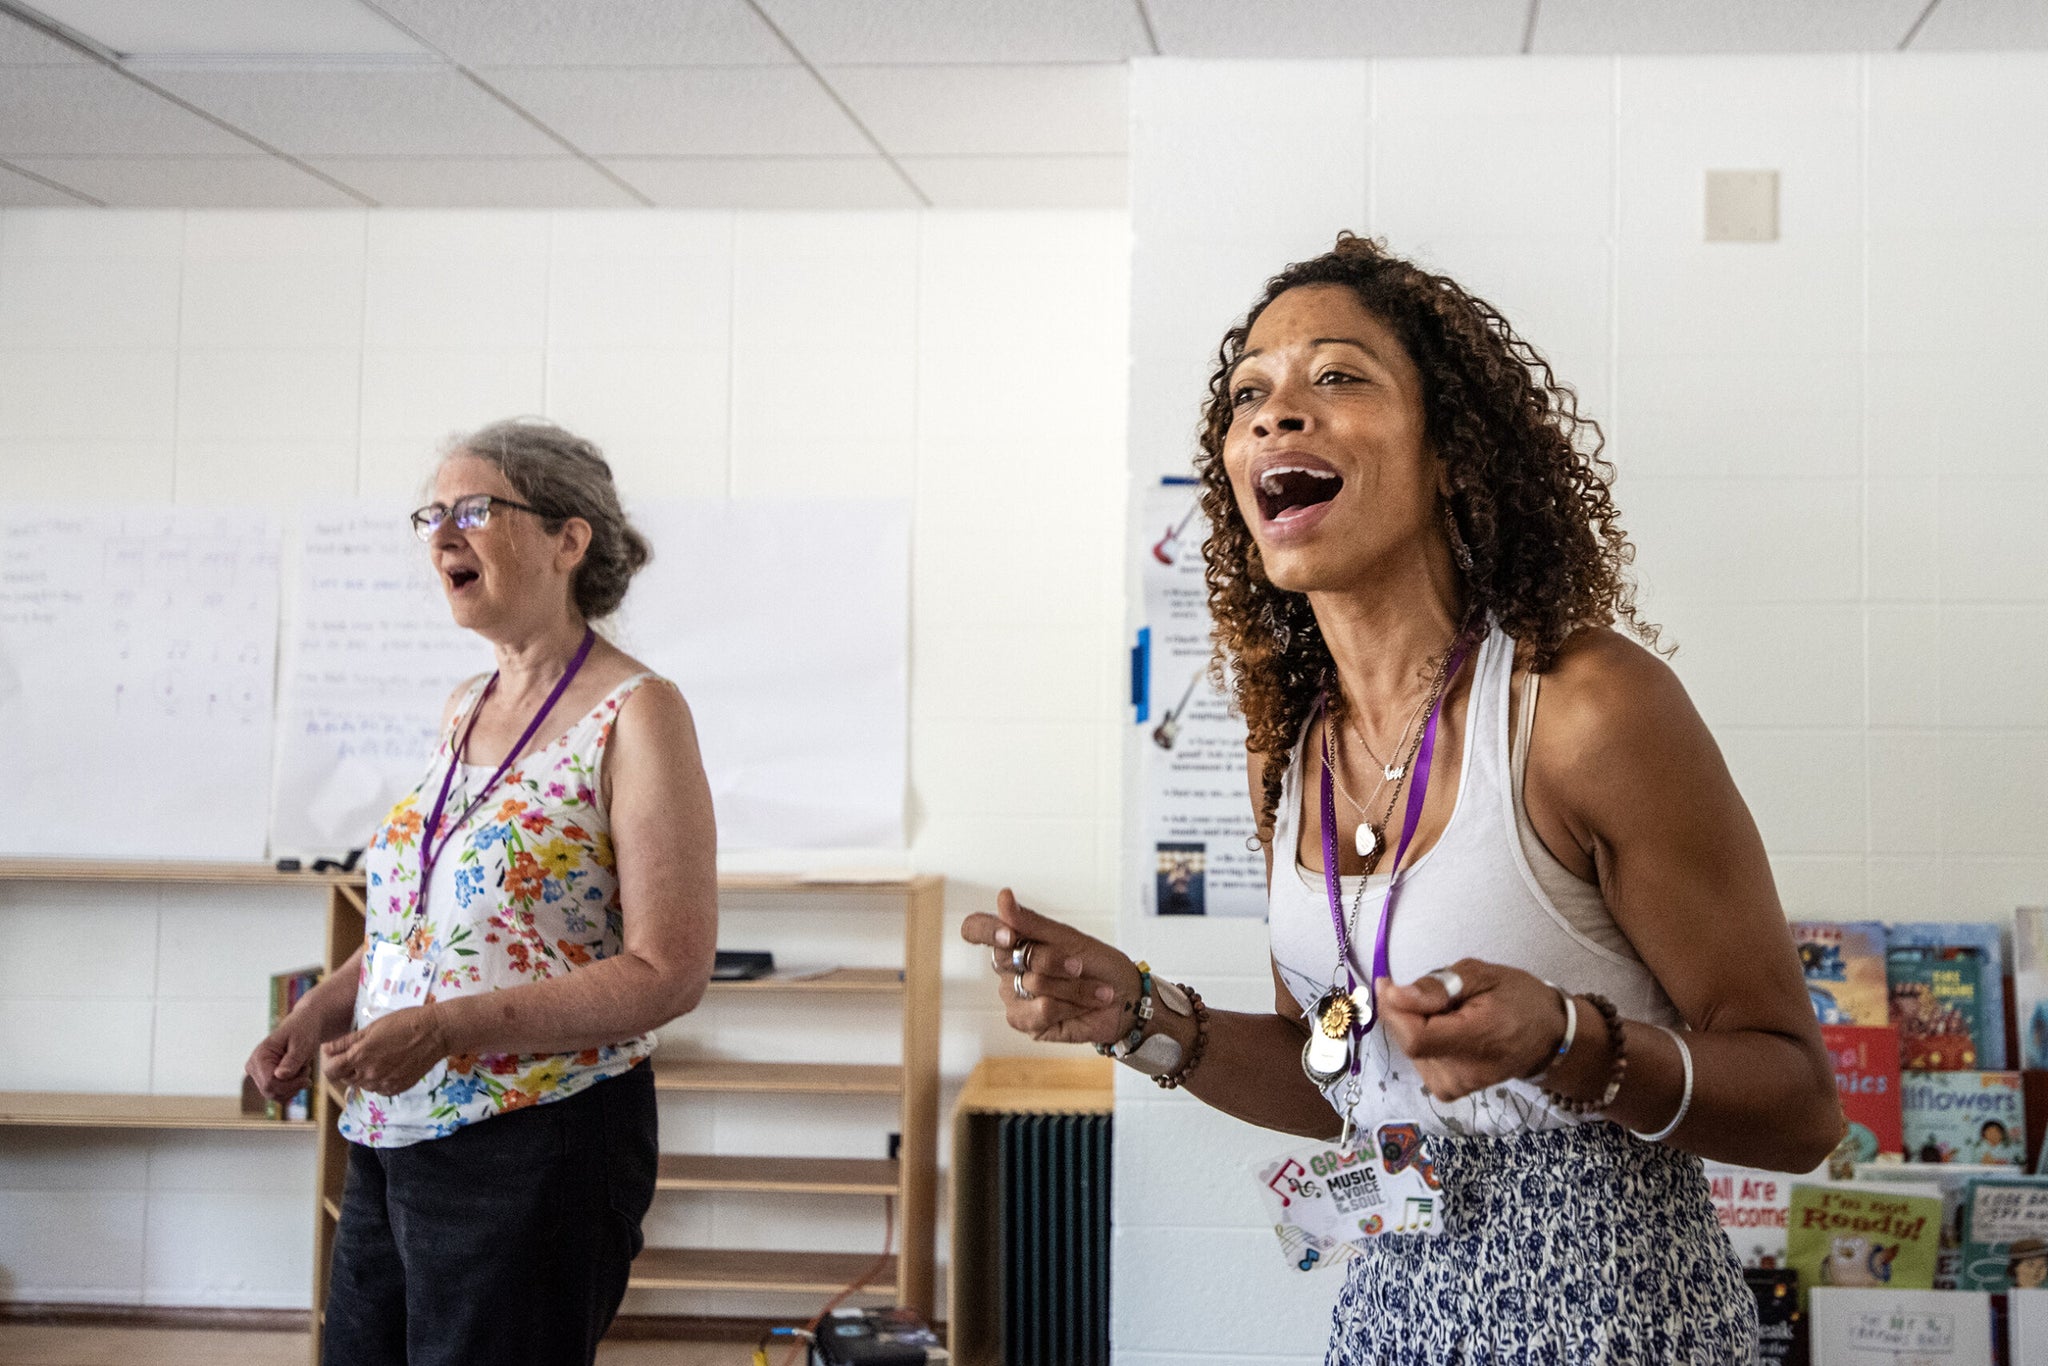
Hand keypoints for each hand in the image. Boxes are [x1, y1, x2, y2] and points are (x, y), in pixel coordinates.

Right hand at [245, 1010, 325, 1101]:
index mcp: (259, 1056)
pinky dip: (292, 1089)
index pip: (270, 1083)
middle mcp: (253, 1067)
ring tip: (303, 1069)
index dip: (291, 1085)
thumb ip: (292, 1060)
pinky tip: (299, 1075)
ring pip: (275, 1096)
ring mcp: (258, 1075)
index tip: (308, 1078)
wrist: (305, 1027)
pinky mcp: (265, 1080)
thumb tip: (279, 1076)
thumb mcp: (302, 1043)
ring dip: (294, 1087)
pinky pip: (278, 1095)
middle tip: (307, 1069)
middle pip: (271, 1092)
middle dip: (293, 1086)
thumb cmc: (304, 1032)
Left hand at [321, 1007, 451, 1095]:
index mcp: (360, 1056)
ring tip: (377, 1058)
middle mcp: (369, 1074)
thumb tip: (327, 1048)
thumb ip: (347, 1041)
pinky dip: (379, 1081)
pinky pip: (379, 1089)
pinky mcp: (397, 1089)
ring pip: (362, 1085)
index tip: (336, 1055)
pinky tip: (389, 1066)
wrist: (436, 1032)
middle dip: (347, 1068)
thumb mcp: (372, 1027)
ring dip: (363, 1075)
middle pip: (346, 1079)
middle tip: (360, 1053)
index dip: (331, 1063)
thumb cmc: (404, 1022)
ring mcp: (384, 1084)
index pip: (331, 1071)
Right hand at [959, 889, 1141, 1046]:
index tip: (1010, 935)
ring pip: (1033, 984)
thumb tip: (1002, 897)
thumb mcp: (1069, 938)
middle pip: (1011, 957)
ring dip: (1073, 987)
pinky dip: (1071, 1005)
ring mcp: (1013, 997)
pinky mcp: (1025, 1023)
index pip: (975, 929)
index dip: (986, 931)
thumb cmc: (1097, 964)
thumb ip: (1031, 923)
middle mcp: (1007, 968)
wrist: (1125, 999)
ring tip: (1093, 990)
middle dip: (1055, 960)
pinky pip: (1042, 1010)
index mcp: (1013, 940)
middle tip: (1080, 966)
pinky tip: (1082, 1008)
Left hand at [1375, 958, 1564, 1103]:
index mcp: (1477, 1040)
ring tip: (1450, 1012)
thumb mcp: (1483, 975)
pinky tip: (1446, 1029)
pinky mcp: (1448, 1090)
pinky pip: (1418, 1057)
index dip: (1394, 1010)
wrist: (1549, 1038)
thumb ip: (1439, 986)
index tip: (1389, 982)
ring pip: (1409, 1047)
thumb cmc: (1518, 999)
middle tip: (1432, 992)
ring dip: (1415, 1023)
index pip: (1415, 1038)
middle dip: (1404, 1010)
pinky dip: (1423, 1037)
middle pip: (1408, 1041)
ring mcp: (1454, 1086)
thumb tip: (1396, 995)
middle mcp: (1461, 1073)